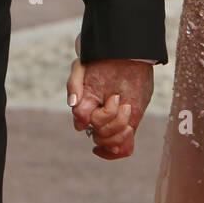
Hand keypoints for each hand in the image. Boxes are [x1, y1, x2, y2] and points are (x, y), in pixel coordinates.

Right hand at [66, 36, 152, 159]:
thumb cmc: (103, 59)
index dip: (90, 120)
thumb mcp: (83, 65)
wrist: (129, 54)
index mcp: (86, 105)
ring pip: (110, 143)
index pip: (81, 122)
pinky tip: (128, 130)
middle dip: (109, 122)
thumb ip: (74, 83)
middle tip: (118, 101)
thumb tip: (72, 104)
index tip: (103, 105)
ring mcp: (114, 122)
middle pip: (98, 135)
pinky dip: (124, 144)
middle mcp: (98, 116)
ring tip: (127, 108)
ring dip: (118, 129)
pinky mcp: (131, 124)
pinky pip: (124, 148)